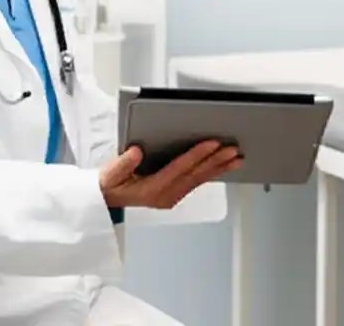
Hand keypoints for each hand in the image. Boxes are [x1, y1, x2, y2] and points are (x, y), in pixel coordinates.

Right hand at [101, 140, 242, 208]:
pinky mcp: (174, 194)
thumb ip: (123, 163)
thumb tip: (137, 152)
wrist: (107, 199)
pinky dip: (211, 173)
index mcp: (151, 189)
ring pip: (199, 180)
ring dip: (219, 168)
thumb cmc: (110, 184)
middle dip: (216, 160)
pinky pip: (196, 183)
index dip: (197, 155)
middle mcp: (165, 195)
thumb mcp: (111, 173)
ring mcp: (171, 197)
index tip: (212, 143)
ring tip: (236, 159)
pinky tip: (223, 167)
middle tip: (232, 149)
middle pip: (195, 175)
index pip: (179, 168)